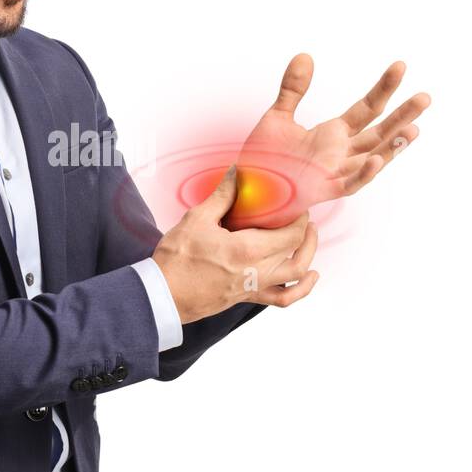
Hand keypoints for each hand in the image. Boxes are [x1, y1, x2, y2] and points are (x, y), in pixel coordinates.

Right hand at [153, 164, 319, 323]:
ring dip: (308, 256)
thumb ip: (222, 195)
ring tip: (309, 240)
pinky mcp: (247, 297)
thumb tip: (237, 172)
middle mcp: (257, 271)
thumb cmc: (177, 260)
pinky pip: (282, 298)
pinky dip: (301, 290)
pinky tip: (308, 278)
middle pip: (297, 250)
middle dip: (305, 230)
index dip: (300, 216)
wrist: (163, 296)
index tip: (297, 203)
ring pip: (296, 275)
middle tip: (302, 215)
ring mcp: (254, 287)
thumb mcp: (197, 220)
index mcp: (248, 249)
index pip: (290, 232)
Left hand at [224, 55, 430, 230]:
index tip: (400, 66)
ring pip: (372, 157)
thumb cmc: (265, 158)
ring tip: (413, 129)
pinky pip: (349, 183)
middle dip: (402, 116)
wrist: (248, 190)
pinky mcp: (322, 190)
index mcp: (334, 133)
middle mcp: (341, 152)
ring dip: (392, 146)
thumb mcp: (277, 116)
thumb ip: (293, 89)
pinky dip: (363, 173)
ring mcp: (335, 172)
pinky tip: (376, 159)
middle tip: (425, 98)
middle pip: (379, 131)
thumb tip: (305, 55)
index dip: (384, 88)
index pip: (367, 108)